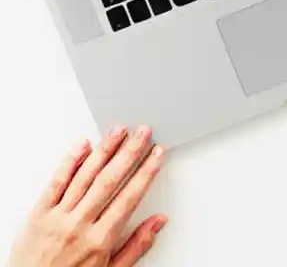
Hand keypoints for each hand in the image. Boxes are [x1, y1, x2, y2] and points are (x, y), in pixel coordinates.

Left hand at [9, 127, 166, 266]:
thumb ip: (136, 246)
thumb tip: (158, 223)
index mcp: (99, 240)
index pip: (129, 197)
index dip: (146, 172)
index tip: (157, 155)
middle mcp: (78, 225)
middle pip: (109, 180)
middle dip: (130, 152)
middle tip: (143, 133)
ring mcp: (57, 217)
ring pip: (85, 176)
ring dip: (105, 150)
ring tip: (118, 131)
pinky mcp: (38, 214)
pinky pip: (55, 182)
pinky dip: (69, 162)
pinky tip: (82, 146)